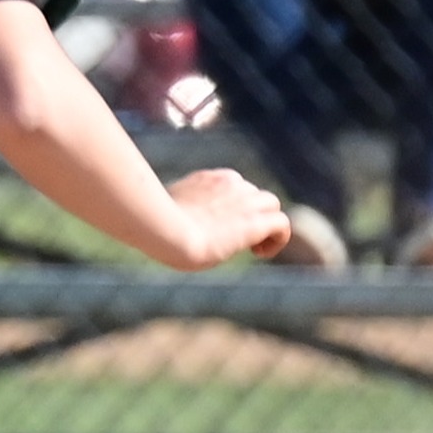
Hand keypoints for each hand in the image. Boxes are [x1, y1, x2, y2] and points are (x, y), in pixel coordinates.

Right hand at [158, 169, 289, 269]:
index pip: (231, 186)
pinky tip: (259, 253)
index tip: (216, 228)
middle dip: (249, 214)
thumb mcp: (157, 212)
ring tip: (253, 248)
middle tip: (234, 240)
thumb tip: (149, 220)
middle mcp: (230, 183)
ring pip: (271, 204)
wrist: (165, 232)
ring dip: (266, 224)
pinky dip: (277, 239)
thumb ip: (166, 210)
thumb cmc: (153, 226)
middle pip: (253, 193)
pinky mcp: (255, 222)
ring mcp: (245, 201)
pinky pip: (282, 224)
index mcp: (208, 179)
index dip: (230, 208)